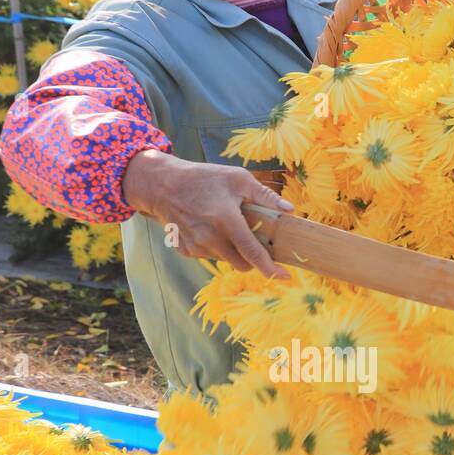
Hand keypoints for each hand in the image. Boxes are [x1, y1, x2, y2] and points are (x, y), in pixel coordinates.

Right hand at [122, 148, 293, 278]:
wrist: (163, 184)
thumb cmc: (204, 178)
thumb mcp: (238, 178)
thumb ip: (265, 195)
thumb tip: (290, 210)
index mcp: (226, 220)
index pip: (252, 252)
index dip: (270, 268)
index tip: (285, 276)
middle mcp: (209, 238)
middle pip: (241, 264)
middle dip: (251, 257)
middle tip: (251, 236)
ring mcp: (195, 246)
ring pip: (225, 260)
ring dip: (231, 249)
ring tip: (224, 224)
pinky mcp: (185, 250)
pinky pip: (208, 256)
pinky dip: (214, 247)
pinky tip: (207, 227)